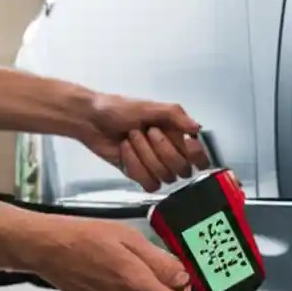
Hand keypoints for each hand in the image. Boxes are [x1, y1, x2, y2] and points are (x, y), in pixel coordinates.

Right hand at [23, 215, 235, 290]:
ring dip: (160, 288)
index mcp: (139, 284)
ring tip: (148, 261)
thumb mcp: (130, 240)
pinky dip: (141, 287)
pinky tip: (129, 268)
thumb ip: (161, 262)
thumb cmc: (82, 238)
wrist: (46, 248)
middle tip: (187, 273)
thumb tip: (185, 279)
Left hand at [78, 92, 211, 191]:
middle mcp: (170, 152)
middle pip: (181, 169)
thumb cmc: (120, 109)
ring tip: (130, 138)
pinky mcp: (139, 175)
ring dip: (144, 156)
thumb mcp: (149, 106)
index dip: (196, 155)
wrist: (91, 119)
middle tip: (146, 132)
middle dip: (161, 150)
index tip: (186, 144)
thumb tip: (197, 128)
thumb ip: (175, 115)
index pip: (200, 156)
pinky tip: (125, 152)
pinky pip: (148, 184)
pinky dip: (135, 167)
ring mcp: (154, 166)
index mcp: (177, 134)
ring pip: (164, 176)